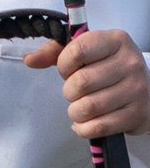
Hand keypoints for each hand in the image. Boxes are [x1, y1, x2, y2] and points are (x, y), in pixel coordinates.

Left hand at [24, 29, 149, 138]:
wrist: (147, 87)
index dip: (63, 64)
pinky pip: (100, 126)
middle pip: (81, 82)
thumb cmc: (106, 65)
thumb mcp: (84, 50)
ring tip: (79, 107)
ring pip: (89, 107)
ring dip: (75, 111)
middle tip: (74, 92)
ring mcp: (137, 89)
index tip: (66, 70)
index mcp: (116, 40)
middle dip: (68, 91)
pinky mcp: (138, 114)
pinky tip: (83, 123)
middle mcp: (130, 63)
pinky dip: (84, 128)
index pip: (77, 51)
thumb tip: (29, 60)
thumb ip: (54, 52)